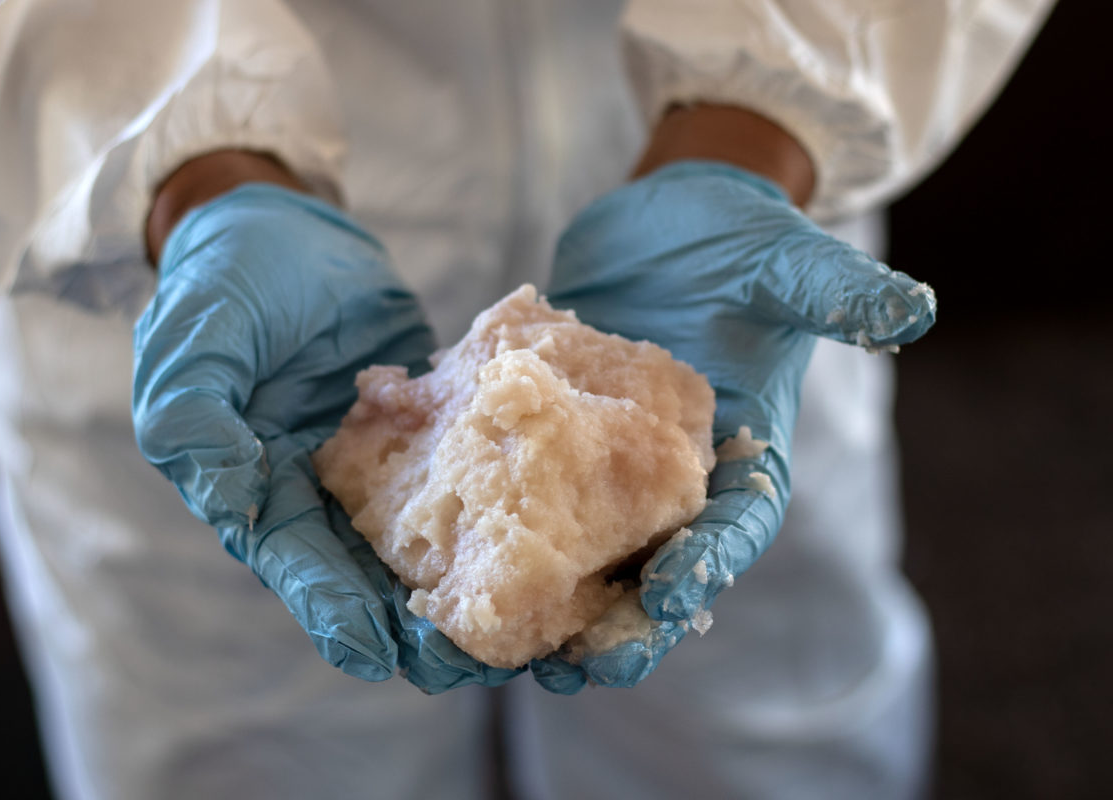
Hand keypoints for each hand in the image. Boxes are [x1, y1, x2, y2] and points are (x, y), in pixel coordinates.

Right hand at [133, 178, 522, 692]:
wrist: (288, 224)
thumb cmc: (227, 275)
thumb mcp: (194, 338)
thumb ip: (195, 417)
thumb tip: (233, 497)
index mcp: (255, 487)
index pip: (295, 565)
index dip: (332, 610)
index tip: (377, 652)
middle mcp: (317, 494)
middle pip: (366, 577)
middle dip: (413, 624)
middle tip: (468, 660)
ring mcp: (376, 468)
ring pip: (422, 544)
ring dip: (466, 585)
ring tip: (522, 624)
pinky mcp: (427, 436)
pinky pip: (462, 482)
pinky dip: (498, 511)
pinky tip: (549, 537)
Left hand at [531, 159, 935, 690]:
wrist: (664, 220)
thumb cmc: (735, 239)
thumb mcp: (784, 260)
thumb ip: (833, 290)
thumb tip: (908, 310)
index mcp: (742, 454)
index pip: (738, 525)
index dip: (711, 565)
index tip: (670, 595)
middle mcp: (679, 477)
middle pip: (658, 566)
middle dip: (624, 623)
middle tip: (581, 664)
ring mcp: (613, 467)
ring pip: (586, 553)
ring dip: (550, 605)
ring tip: (509, 649)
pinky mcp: (558, 446)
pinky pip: (527, 499)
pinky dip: (497, 536)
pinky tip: (453, 566)